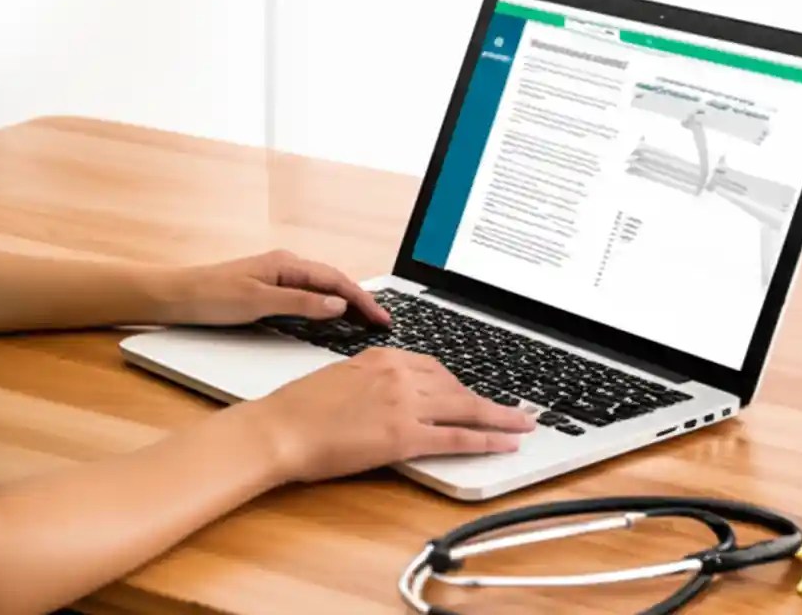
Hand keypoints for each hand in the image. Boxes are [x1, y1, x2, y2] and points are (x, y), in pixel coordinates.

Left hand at [157, 249, 389, 326]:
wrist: (173, 296)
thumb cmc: (210, 297)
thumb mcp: (258, 303)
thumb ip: (300, 304)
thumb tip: (337, 305)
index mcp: (287, 264)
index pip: (336, 281)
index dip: (362, 299)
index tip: (382, 318)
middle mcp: (285, 266)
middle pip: (333, 282)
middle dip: (360, 300)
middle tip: (381, 322)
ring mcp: (277, 277)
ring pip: (321, 288)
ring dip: (345, 302)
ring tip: (364, 320)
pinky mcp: (267, 289)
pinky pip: (307, 295)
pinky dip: (325, 305)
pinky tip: (329, 317)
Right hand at [244, 348, 535, 481]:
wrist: (278, 427)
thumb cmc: (297, 408)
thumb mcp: (339, 376)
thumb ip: (372, 381)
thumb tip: (388, 394)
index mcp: (383, 356)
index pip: (435, 368)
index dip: (459, 385)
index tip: (472, 393)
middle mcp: (399, 374)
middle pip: (456, 387)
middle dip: (488, 400)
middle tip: (514, 410)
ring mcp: (404, 403)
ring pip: (465, 409)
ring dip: (500, 418)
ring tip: (523, 425)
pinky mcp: (403, 435)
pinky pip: (455, 437)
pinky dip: (486, 441)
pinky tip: (504, 444)